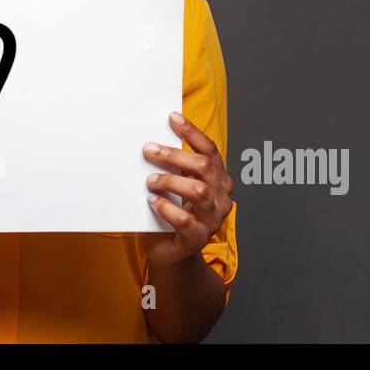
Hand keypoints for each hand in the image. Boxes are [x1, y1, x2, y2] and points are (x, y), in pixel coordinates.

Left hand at [139, 110, 233, 268]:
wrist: (170, 251)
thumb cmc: (173, 211)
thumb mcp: (177, 184)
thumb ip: (175, 166)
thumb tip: (155, 139)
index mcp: (219, 180)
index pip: (210, 150)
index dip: (192, 132)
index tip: (172, 117)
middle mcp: (221, 197)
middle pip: (203, 166)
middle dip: (174, 155)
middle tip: (148, 149)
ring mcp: (212, 219)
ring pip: (198, 191)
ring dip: (170, 181)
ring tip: (150, 180)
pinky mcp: (198, 238)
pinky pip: (185, 220)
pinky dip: (166, 207)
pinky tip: (152, 201)